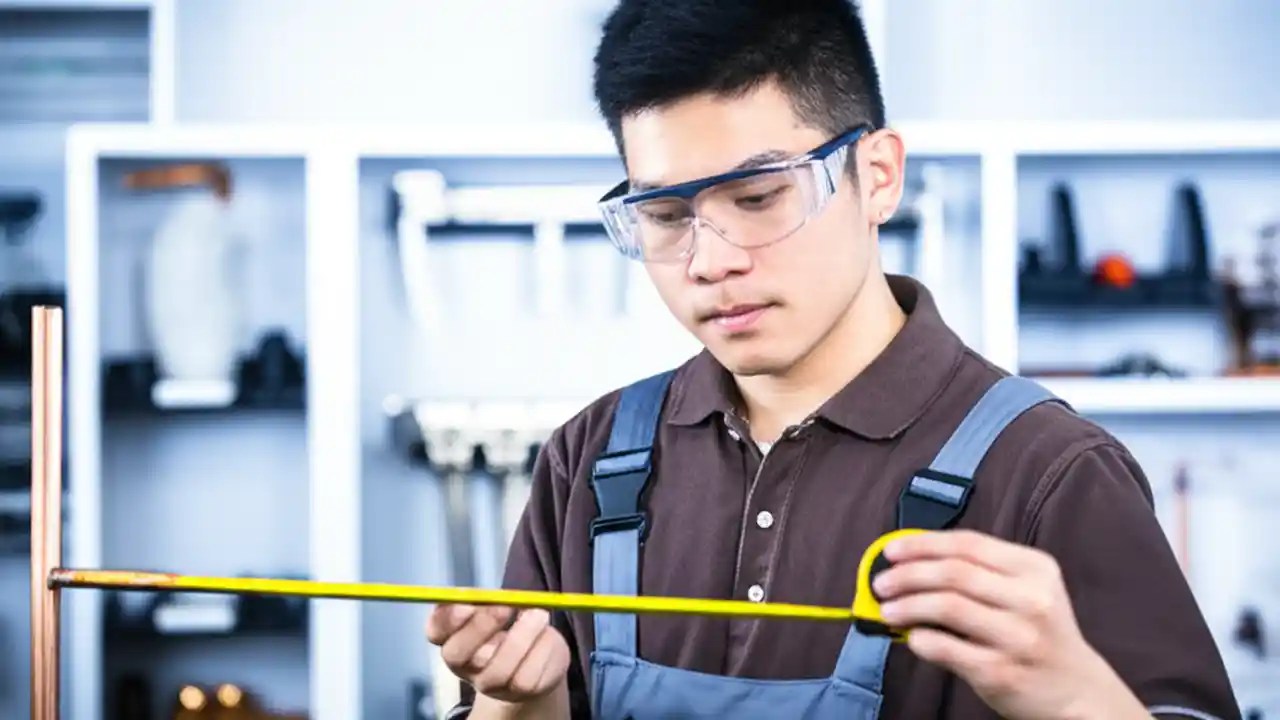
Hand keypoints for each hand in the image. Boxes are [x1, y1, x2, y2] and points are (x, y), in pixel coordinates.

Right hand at [425, 604, 570, 707]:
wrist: (539, 655)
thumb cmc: (512, 623)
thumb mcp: (500, 605)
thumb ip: (492, 600)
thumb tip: (496, 597)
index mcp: (453, 637)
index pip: (436, 631)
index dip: (446, 619)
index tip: (467, 604)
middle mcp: (465, 665)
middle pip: (456, 655)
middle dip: (480, 628)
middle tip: (505, 606)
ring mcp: (489, 684)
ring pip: (497, 670)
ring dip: (521, 638)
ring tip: (539, 614)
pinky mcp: (518, 692)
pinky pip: (527, 677)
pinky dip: (541, 651)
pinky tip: (547, 635)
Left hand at [873, 530, 1148, 719]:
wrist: (1078, 692)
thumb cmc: (1040, 633)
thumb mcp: (1027, 590)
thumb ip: (981, 573)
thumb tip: (910, 563)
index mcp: (1035, 568)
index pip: (968, 544)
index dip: (922, 544)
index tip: (890, 551)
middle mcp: (1031, 598)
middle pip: (954, 573)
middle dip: (908, 575)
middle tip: (880, 584)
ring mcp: (1018, 636)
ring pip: (947, 606)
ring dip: (907, 605)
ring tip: (886, 611)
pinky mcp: (1002, 671)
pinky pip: (947, 648)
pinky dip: (922, 640)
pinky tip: (912, 639)